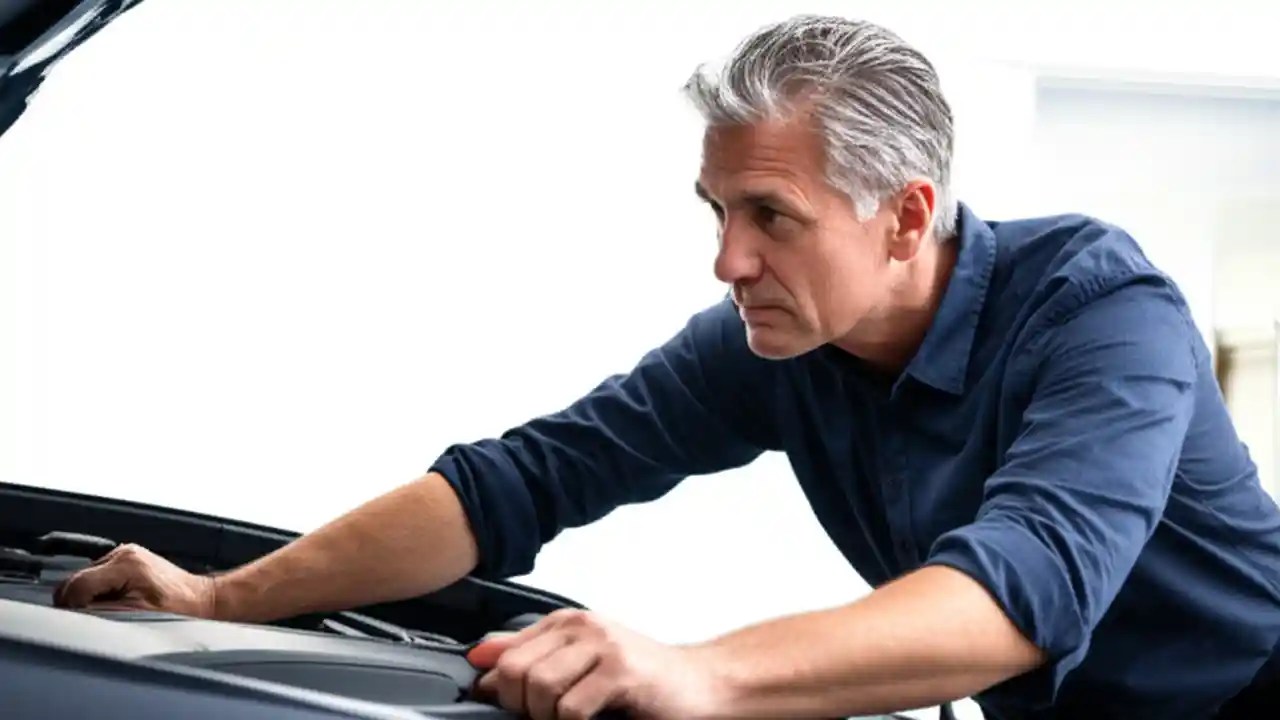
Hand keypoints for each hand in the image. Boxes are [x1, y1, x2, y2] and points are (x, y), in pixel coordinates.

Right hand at [53, 543, 217, 617]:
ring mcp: (124, 553)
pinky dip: (100, 590)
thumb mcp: (138, 615)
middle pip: (76, 579)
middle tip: (98, 618)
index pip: (77, 585)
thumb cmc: (180, 609)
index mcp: (125, 564)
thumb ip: (103, 612)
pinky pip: (98, 575)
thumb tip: (77, 613)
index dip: (73, 607)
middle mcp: (123, 553)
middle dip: (79, 601)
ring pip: (85, 577)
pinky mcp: (127, 558)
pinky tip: (117, 600)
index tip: (83, 621)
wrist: (201, 598)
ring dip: (90, 596)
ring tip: (113, 608)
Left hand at [469, 609, 726, 719]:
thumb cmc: (642, 678)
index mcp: (566, 623)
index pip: (505, 655)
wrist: (701, 684)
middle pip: (516, 673)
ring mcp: (603, 647)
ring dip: (550, 719)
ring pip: (540, 690)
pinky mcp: (622, 672)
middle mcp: (582, 627)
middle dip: (524, 708)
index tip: (521, 709)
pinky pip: (572, 708)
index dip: (505, 692)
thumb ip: (530, 654)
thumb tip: (479, 659)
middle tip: (551, 719)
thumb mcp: (579, 660)